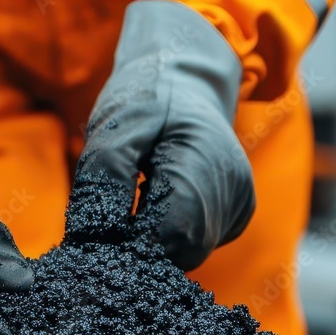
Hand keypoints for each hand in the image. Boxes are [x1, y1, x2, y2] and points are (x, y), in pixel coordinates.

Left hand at [74, 0, 254, 268]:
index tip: (101, 227)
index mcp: (207, 162)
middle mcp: (234, 192)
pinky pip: (194, 243)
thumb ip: (105, 176)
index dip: (130, 241)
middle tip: (114, 210)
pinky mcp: (232, 219)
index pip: (172, 234)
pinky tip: (157, 198)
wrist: (187, 82)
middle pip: (181, 250)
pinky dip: (167, 232)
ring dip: (153, 237)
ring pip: (187, 252)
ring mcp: (238, 208)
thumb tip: (97, 236)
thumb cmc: (149, 97)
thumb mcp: (116, 124)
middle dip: (139, 243)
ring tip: (140, 192)